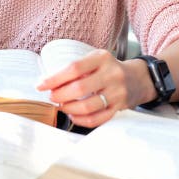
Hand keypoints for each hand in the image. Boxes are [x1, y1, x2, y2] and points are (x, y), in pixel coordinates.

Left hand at [36, 49, 155, 127]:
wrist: (138, 78)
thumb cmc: (109, 68)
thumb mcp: (96, 59)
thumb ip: (77, 68)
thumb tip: (48, 82)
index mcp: (102, 58)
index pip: (74, 68)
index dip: (54, 78)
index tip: (40, 85)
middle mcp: (111, 74)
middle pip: (79, 88)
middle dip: (59, 95)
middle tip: (52, 97)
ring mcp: (117, 92)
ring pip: (87, 106)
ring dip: (68, 109)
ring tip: (61, 106)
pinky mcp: (120, 108)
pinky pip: (97, 119)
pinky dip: (81, 120)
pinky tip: (73, 115)